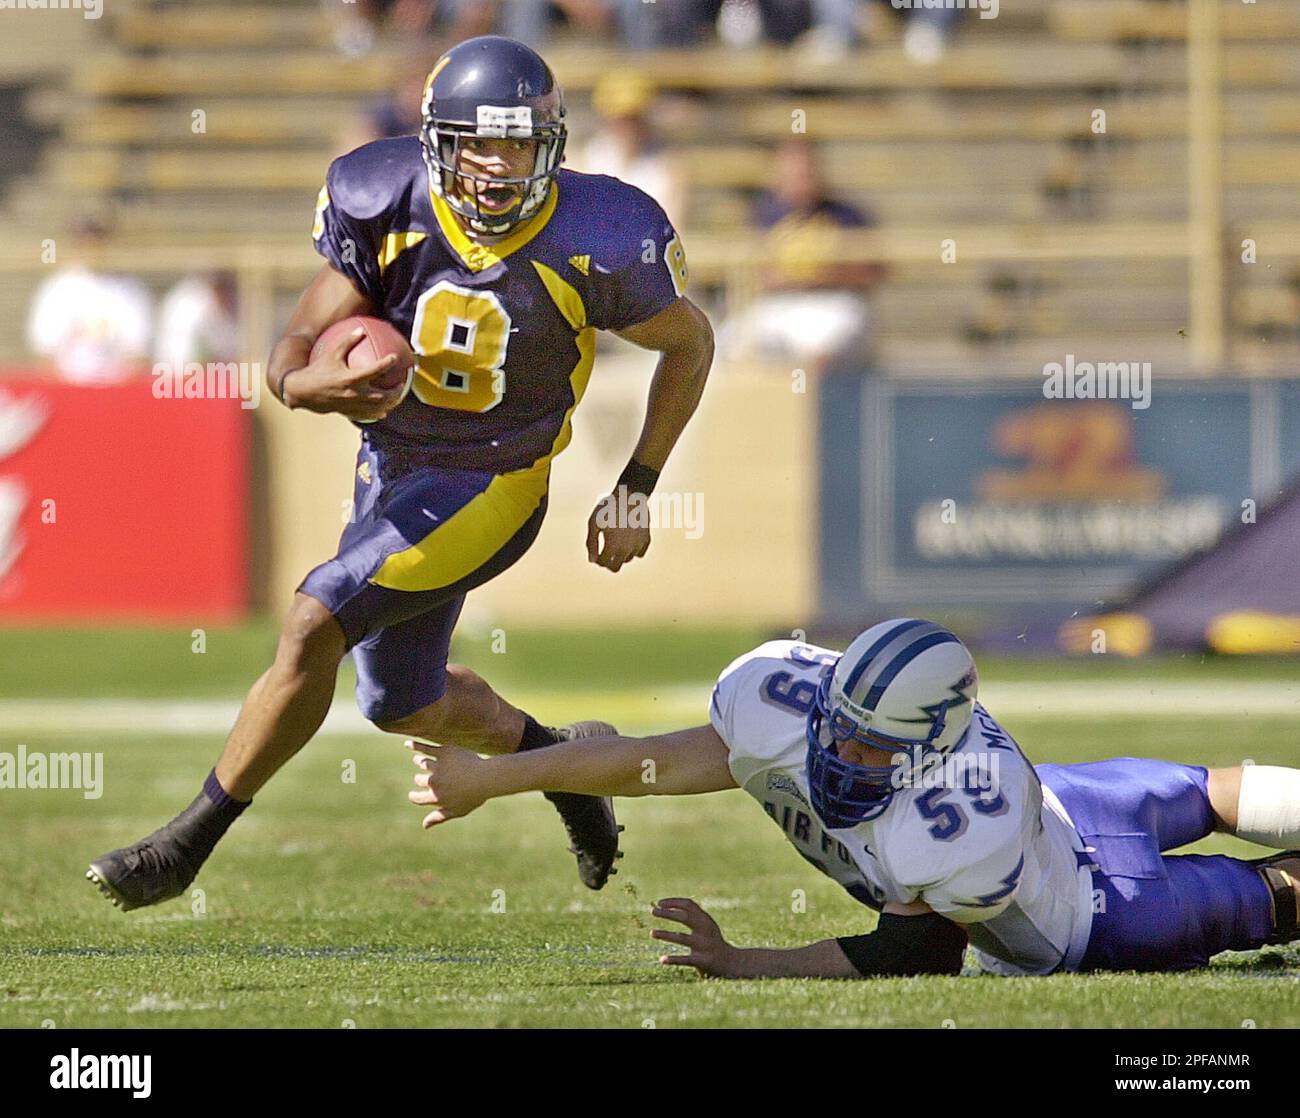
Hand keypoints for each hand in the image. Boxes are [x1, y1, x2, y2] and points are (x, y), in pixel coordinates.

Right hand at [284, 326, 406, 421]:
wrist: (302, 392)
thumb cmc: (316, 370)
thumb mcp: (331, 354)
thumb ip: (347, 342)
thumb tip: (360, 329)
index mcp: (351, 378)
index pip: (375, 370)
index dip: (386, 363)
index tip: (395, 357)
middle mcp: (354, 394)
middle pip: (382, 396)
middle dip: (395, 391)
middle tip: (401, 384)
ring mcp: (352, 405)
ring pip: (377, 408)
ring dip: (389, 403)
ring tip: (396, 398)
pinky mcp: (348, 412)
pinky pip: (366, 415)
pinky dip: (377, 413)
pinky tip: (383, 411)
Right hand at [405, 740, 491, 827]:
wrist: (487, 777)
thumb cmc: (474, 796)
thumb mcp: (457, 811)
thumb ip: (439, 817)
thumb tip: (424, 826)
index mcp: (435, 798)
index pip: (417, 798)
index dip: (414, 796)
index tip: (414, 794)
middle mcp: (433, 782)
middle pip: (419, 779)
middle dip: (420, 779)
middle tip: (427, 777)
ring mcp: (438, 766)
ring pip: (421, 763)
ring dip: (420, 762)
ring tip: (419, 760)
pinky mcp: (444, 752)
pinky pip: (425, 749)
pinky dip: (414, 746)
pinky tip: (407, 744)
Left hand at [585, 491, 650, 572]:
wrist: (630, 495)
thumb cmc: (608, 507)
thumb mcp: (593, 523)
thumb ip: (591, 543)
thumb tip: (592, 560)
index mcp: (612, 547)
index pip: (603, 563)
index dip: (597, 559)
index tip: (595, 552)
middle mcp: (626, 550)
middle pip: (616, 567)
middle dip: (608, 564)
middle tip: (604, 555)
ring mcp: (638, 545)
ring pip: (628, 559)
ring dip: (620, 555)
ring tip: (616, 543)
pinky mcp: (646, 540)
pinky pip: (639, 553)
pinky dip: (633, 550)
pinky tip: (628, 542)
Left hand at [651, 897, 741, 977]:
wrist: (732, 963)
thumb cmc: (712, 942)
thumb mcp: (706, 926)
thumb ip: (691, 917)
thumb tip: (663, 907)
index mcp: (706, 920)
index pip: (689, 905)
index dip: (673, 902)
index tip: (659, 902)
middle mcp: (706, 930)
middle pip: (685, 917)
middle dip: (668, 913)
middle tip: (653, 912)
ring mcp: (705, 945)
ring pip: (682, 938)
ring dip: (665, 934)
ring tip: (652, 933)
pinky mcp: (703, 961)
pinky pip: (685, 960)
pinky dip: (673, 960)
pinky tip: (662, 960)